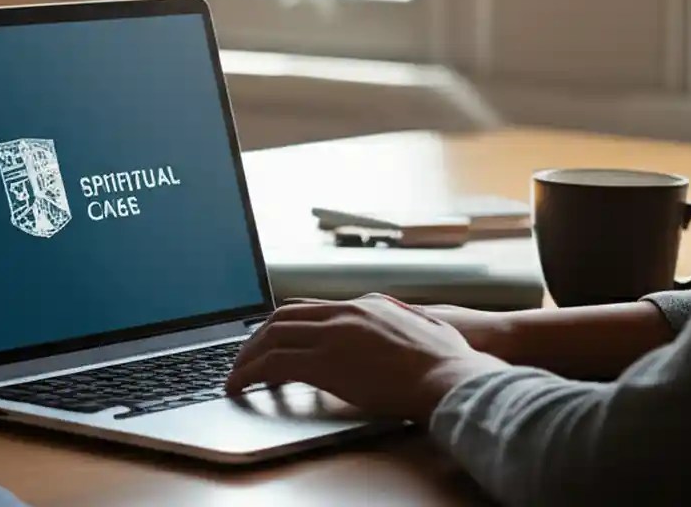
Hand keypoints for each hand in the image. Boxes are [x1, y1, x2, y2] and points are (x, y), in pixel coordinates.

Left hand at [225, 294, 508, 421]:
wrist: (453, 378)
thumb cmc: (450, 363)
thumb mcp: (428, 327)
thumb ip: (406, 319)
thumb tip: (404, 317)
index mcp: (367, 305)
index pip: (311, 307)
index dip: (286, 323)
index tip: (271, 337)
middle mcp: (345, 313)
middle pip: (285, 316)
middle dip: (259, 336)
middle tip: (245, 356)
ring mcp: (334, 335)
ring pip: (272, 335)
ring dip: (248, 355)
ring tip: (237, 374)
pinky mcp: (326, 362)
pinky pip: (273, 363)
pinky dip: (250, 372)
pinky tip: (241, 385)